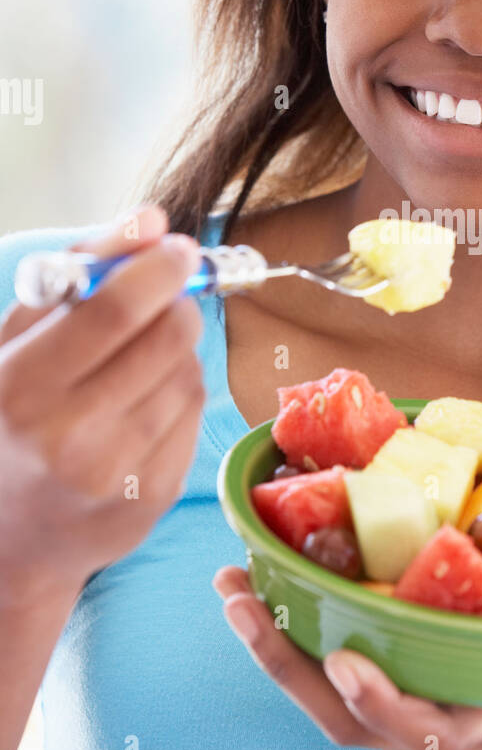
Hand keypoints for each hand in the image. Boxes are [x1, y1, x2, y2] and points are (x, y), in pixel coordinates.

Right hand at [0, 204, 205, 607]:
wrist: (12, 531)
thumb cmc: (11, 415)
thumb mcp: (15, 338)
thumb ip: (77, 267)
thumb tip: (152, 218)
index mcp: (21, 389)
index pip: (114, 311)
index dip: (158, 268)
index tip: (176, 248)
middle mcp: (70, 438)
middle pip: (167, 339)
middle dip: (179, 303)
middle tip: (167, 295)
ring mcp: (120, 475)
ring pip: (189, 372)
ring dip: (177, 350)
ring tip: (137, 361)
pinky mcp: (158, 496)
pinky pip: (195, 413)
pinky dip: (181, 392)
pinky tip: (144, 403)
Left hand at [212, 565, 481, 749]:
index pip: (425, 730)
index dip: (384, 703)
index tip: (348, 660)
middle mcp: (431, 738)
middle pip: (344, 719)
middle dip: (288, 666)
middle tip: (240, 597)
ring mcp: (404, 730)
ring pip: (322, 706)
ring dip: (273, 651)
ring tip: (231, 586)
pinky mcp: (392, 712)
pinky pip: (329, 687)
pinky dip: (292, 648)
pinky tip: (263, 592)